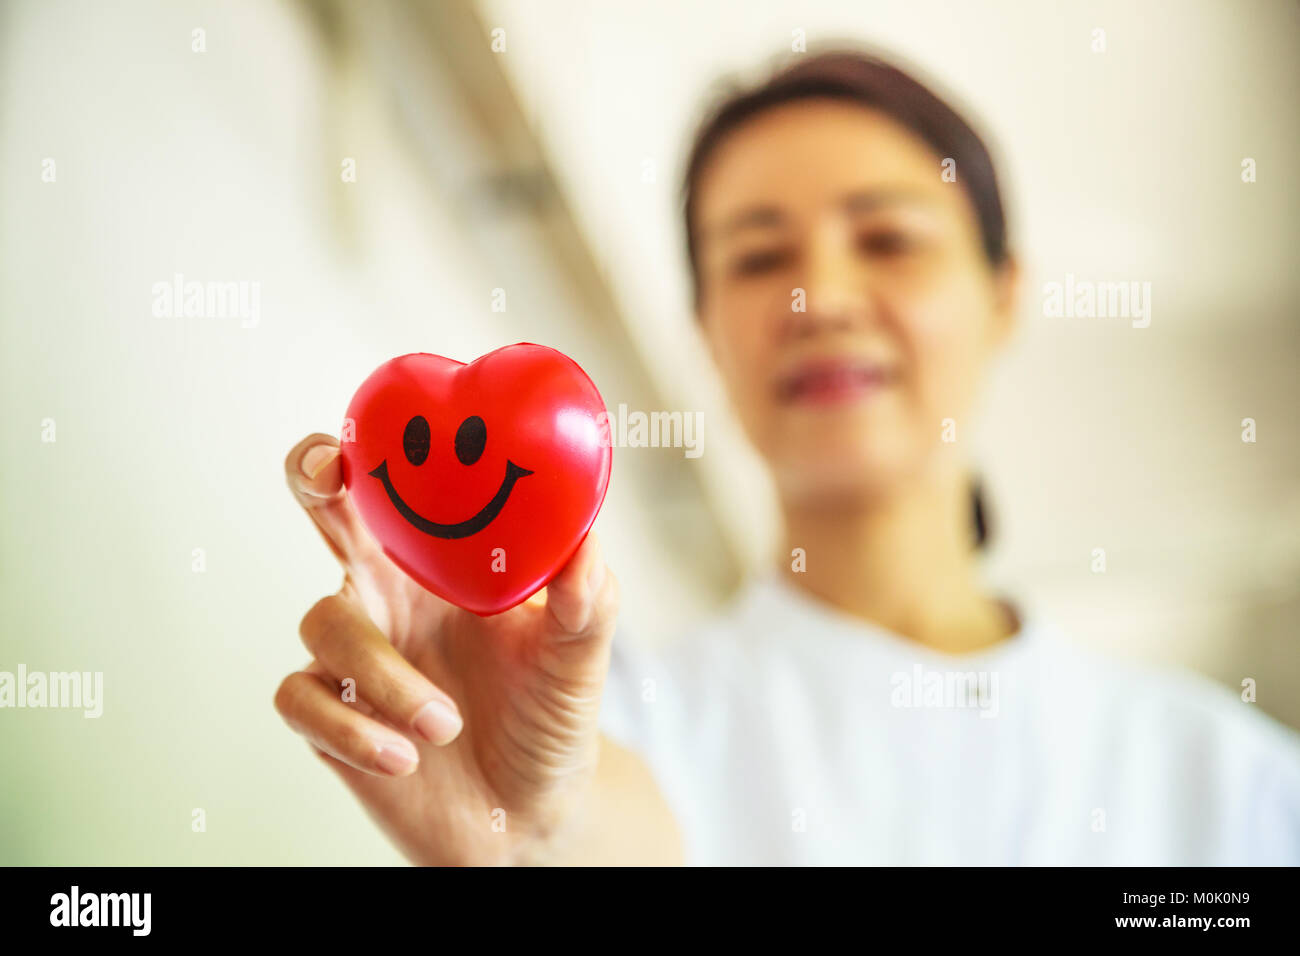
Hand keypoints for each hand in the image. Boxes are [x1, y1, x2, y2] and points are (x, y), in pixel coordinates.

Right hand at [274, 433, 619, 864]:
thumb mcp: (579, 655)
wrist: (529, 816)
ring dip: (385, 676)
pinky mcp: (331, 716)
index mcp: (446, 566)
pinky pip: (303, 700)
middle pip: (327, 512)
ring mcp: (357, 654)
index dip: (375, 447)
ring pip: (325, 622)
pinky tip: (404, 758)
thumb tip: (586, 540)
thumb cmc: (550, 718)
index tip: (369, 432)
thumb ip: (586, 598)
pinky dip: (353, 728)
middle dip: (315, 480)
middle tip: (331, 479)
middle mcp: (392, 595)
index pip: (403, 490)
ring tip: (445, 725)